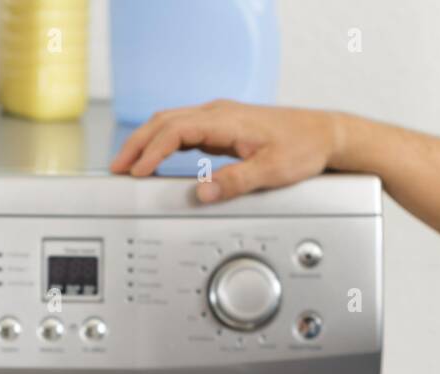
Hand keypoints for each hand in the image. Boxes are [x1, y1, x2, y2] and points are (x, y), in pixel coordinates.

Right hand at [109, 99, 343, 202]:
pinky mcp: (221, 128)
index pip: (176, 130)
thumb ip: (235, 183)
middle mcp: (218, 114)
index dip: (152, 151)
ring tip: (127, 165)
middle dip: (137, 144)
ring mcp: (218, 119)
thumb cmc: (303, 148)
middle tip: (116, 168)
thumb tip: (202, 193)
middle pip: (164, 122)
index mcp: (226, 120)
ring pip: (170, 123)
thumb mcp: (271, 171)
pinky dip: (162, 143)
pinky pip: (182, 131)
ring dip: (146, 142)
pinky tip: (155, 159)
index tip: (136, 171)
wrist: (323, 135)